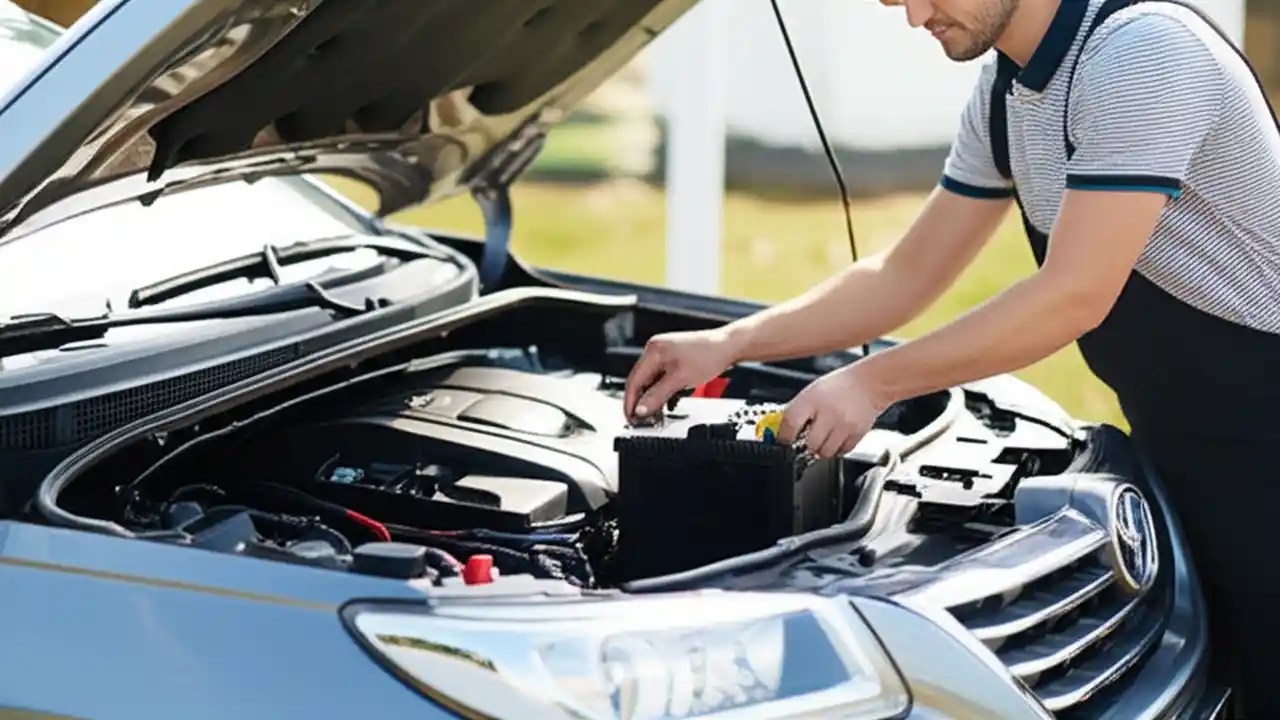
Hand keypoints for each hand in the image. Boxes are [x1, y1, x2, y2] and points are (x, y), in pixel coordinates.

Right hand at [623, 328, 740, 420]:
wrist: (729, 346)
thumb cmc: (709, 356)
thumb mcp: (680, 380)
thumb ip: (657, 395)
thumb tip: (640, 409)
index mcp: (654, 350)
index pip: (634, 380)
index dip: (631, 402)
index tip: (631, 418)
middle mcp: (656, 349)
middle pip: (641, 380)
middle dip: (641, 401)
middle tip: (641, 420)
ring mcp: (665, 353)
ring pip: (651, 380)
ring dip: (652, 398)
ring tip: (654, 415)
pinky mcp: (674, 358)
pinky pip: (661, 378)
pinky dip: (662, 391)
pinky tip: (665, 402)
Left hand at [778, 364, 890, 457]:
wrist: (869, 383)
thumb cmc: (839, 386)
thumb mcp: (812, 392)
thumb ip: (799, 410)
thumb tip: (784, 429)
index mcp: (812, 399)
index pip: (790, 423)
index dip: (784, 436)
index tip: (784, 440)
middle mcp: (828, 412)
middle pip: (809, 444)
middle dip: (806, 445)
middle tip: (808, 439)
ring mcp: (844, 425)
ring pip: (825, 452)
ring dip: (821, 449)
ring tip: (824, 438)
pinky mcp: (857, 434)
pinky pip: (841, 452)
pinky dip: (837, 449)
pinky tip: (837, 438)